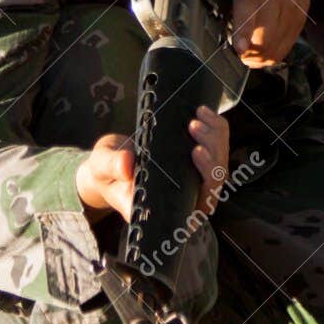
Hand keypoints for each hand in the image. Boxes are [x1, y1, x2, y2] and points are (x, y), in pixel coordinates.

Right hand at [75, 106, 231, 222]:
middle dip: (212, 149)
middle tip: (193, 126)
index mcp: (167, 210)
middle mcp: (185, 198)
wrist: (108, 164)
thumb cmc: (105, 172)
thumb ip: (112, 167)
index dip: (207, 178)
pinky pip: (217, 148)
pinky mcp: (196, 164)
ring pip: (220, 162)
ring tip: (198, 115)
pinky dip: (215, 129)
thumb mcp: (102, 168)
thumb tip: (126, 167)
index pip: (200, 202)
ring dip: (215, 136)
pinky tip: (203, 112)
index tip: (196, 152)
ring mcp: (193, 181)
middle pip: (215, 179)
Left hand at [225, 0, 323, 67]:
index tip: (239, 48)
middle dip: (246, 50)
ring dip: (256, 56)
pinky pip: (284, 48)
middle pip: (263, 33)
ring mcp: (291, 4)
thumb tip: (196, 15)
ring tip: (244, 50)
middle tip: (233, 50)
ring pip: (273, 46)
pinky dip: (269, 55)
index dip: (244, 27)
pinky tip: (258, 50)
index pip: (248, 2)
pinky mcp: (300, 18)